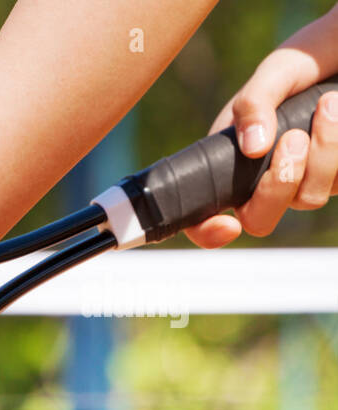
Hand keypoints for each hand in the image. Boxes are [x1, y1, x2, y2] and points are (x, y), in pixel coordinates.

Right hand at [185, 10, 337, 247]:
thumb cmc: (306, 58)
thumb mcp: (273, 74)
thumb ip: (253, 104)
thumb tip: (252, 148)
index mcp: (230, 159)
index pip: (204, 213)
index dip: (207, 231)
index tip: (227, 227)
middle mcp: (261, 177)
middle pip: (260, 219)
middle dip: (279, 182)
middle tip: (294, 137)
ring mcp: (302, 180)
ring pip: (308, 198)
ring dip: (322, 153)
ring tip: (330, 104)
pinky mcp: (337, 175)